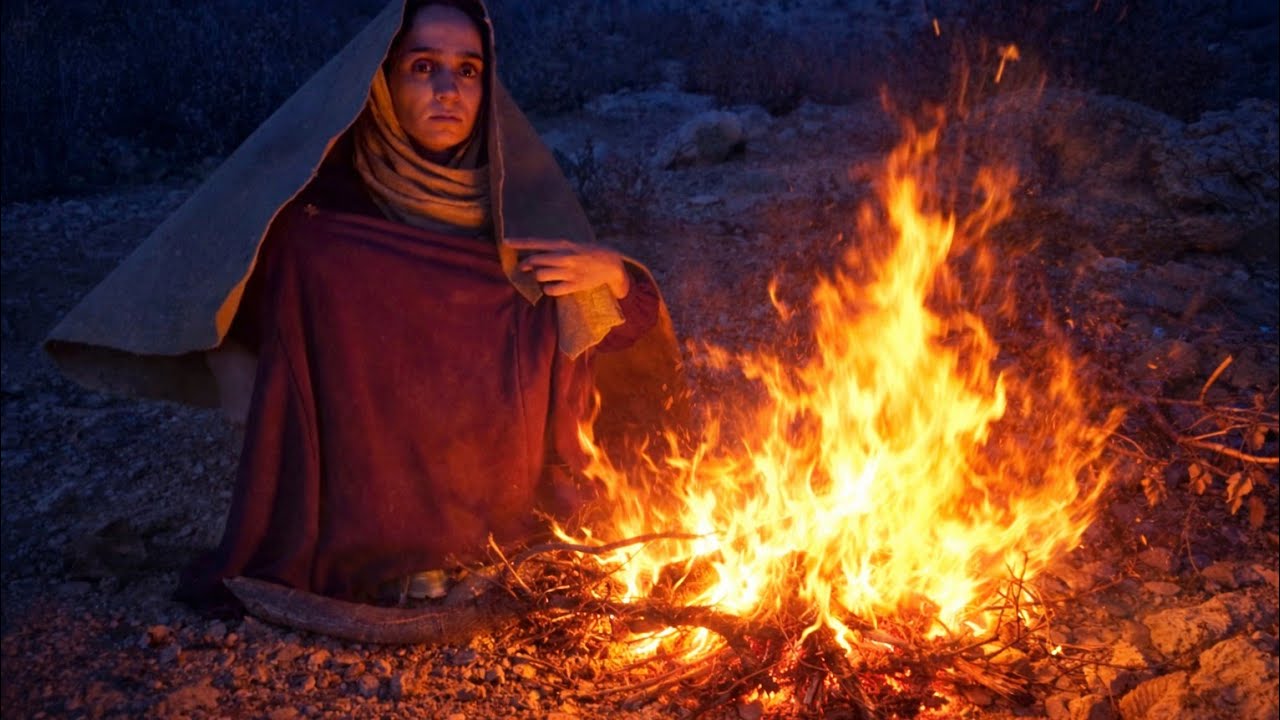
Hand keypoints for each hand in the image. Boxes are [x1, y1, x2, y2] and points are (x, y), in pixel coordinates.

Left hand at [506, 237, 630, 298]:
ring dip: (538, 278)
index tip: (505, 242)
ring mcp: (569, 271)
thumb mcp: (572, 245)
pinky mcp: (574, 285)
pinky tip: (552, 287)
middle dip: (525, 265)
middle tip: (523, 268)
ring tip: (543, 277)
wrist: (611, 264)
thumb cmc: (588, 253)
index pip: (537, 243)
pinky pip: (551, 290)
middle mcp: (564, 257)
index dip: (520, 243)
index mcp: (563, 244)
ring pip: (541, 276)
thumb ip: (554, 249)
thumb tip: (534, 254)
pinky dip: (548, 289)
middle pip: (535, 261)